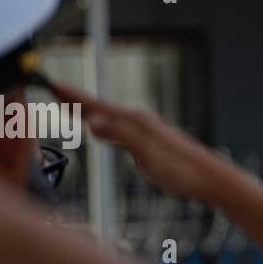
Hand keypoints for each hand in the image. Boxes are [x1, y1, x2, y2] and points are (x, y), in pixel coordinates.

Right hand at [51, 82, 220, 199]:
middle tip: (53, 90)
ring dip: (88, 112)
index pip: (96, 105)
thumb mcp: (147, 153)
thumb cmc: (182, 169)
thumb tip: (92, 122)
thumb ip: (120, 135)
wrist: (211, 179)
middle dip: (76, 101)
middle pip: (100, 108)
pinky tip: (103, 131)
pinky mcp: (150, 144)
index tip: (51, 84)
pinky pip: (118, 130)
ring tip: (70, 107)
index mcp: (134, 121)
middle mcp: (139, 121)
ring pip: (108, 118)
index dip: (73, 97)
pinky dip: (103, 126)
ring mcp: (145, 132)